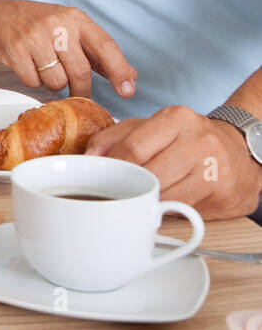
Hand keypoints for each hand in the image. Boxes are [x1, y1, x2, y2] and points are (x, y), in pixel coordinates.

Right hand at [0, 0, 137, 100]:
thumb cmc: (39, 23)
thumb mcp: (71, 28)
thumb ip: (97, 52)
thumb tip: (128, 76)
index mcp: (76, 19)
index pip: (106, 46)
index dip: (119, 71)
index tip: (127, 90)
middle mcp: (57, 26)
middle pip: (80, 71)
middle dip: (81, 89)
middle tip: (78, 93)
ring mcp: (34, 38)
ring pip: (56, 81)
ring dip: (53, 83)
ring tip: (45, 68)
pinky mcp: (15, 51)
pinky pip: (33, 82)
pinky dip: (33, 81)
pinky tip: (29, 66)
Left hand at [87, 106, 261, 219]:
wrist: (240, 151)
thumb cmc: (187, 140)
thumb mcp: (151, 127)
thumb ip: (114, 137)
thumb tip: (88, 156)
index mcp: (176, 118)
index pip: (133, 147)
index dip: (113, 166)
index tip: (101, 177)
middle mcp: (200, 141)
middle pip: (148, 174)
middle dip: (128, 186)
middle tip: (117, 193)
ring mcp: (216, 168)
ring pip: (165, 196)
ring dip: (146, 202)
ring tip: (138, 199)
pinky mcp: (226, 194)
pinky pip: (184, 210)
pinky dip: (167, 211)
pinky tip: (163, 205)